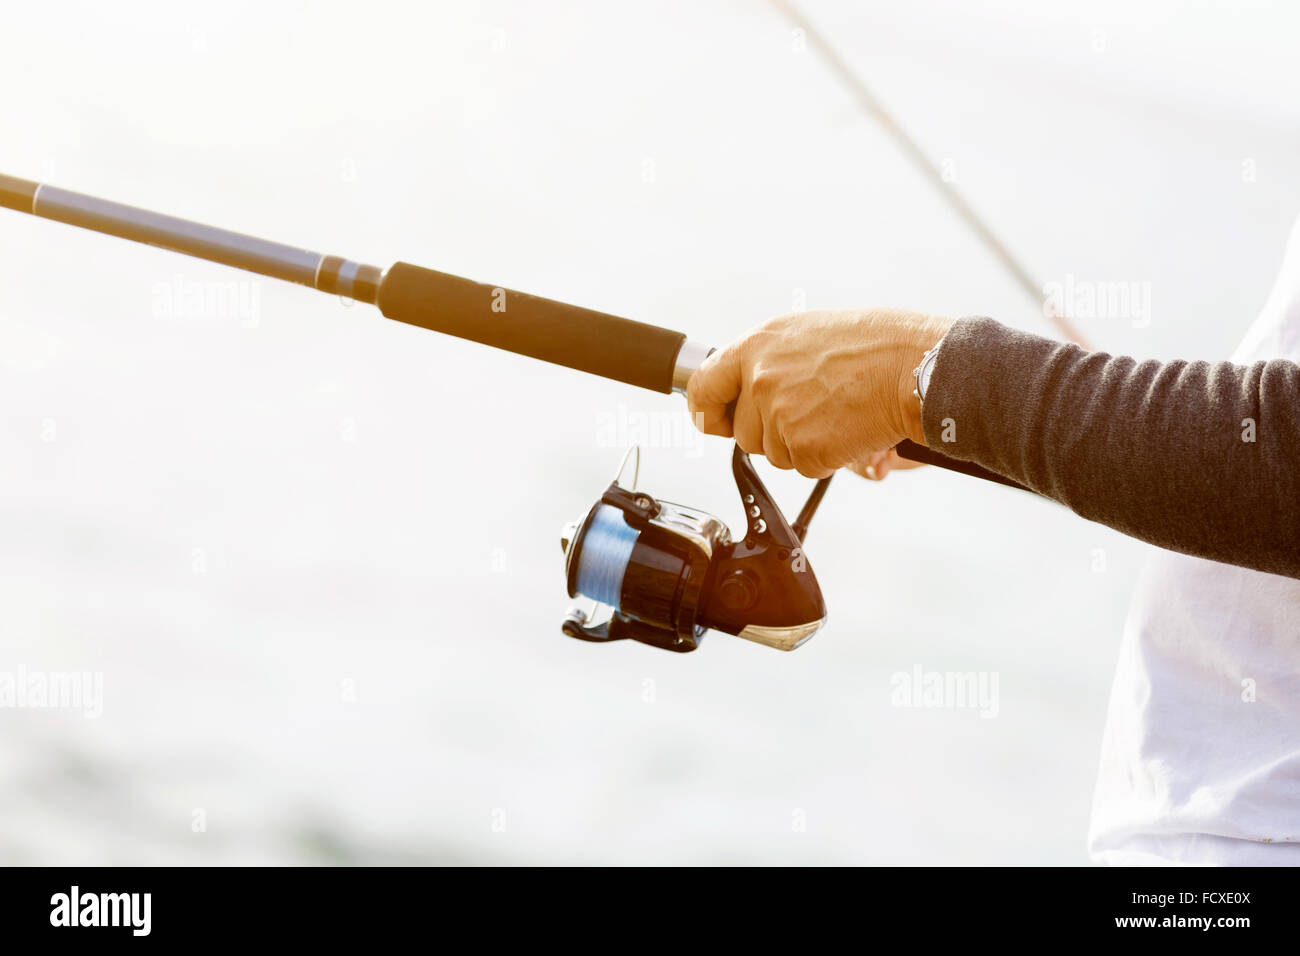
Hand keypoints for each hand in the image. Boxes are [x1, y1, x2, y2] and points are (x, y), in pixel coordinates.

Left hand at [687, 308, 953, 477]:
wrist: (915, 367)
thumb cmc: (874, 346)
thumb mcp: (806, 335)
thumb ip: (767, 361)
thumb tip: (747, 389)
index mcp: (756, 346)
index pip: (701, 388)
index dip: (709, 412)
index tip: (716, 421)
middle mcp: (759, 380)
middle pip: (742, 433)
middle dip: (771, 433)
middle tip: (812, 411)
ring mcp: (778, 416)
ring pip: (772, 453)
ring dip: (800, 444)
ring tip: (835, 413)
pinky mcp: (802, 449)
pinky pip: (802, 466)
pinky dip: (825, 457)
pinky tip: (847, 428)